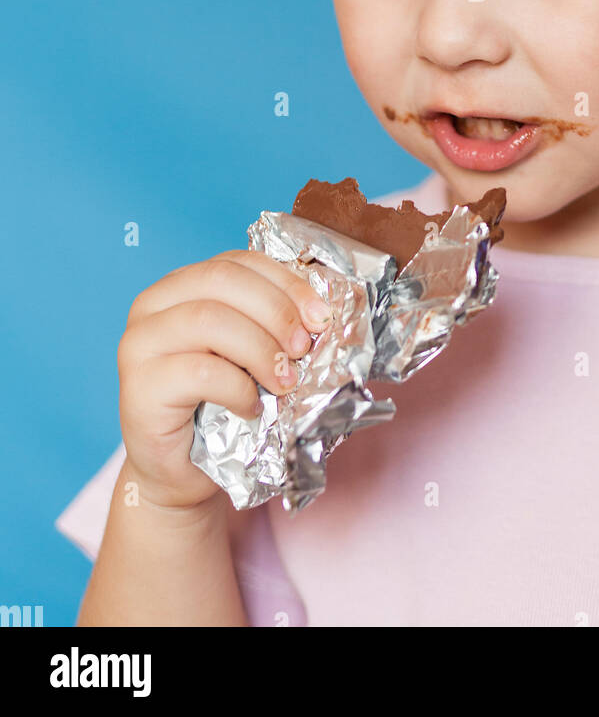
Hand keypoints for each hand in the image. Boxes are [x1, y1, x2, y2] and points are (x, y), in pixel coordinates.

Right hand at [117, 248, 330, 509]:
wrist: (180, 474)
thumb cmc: (219, 407)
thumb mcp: (249, 353)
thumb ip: (268, 323)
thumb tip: (320, 312)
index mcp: (181, 285)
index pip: (238, 262)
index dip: (285, 282)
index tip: (321, 315)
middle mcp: (152, 304)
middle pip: (223, 280)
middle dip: (276, 310)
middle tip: (305, 347)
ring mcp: (139, 343)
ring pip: (210, 320)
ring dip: (261, 350)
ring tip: (285, 382)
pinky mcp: (139, 386)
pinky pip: (200, 372)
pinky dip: (238, 388)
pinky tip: (251, 407)